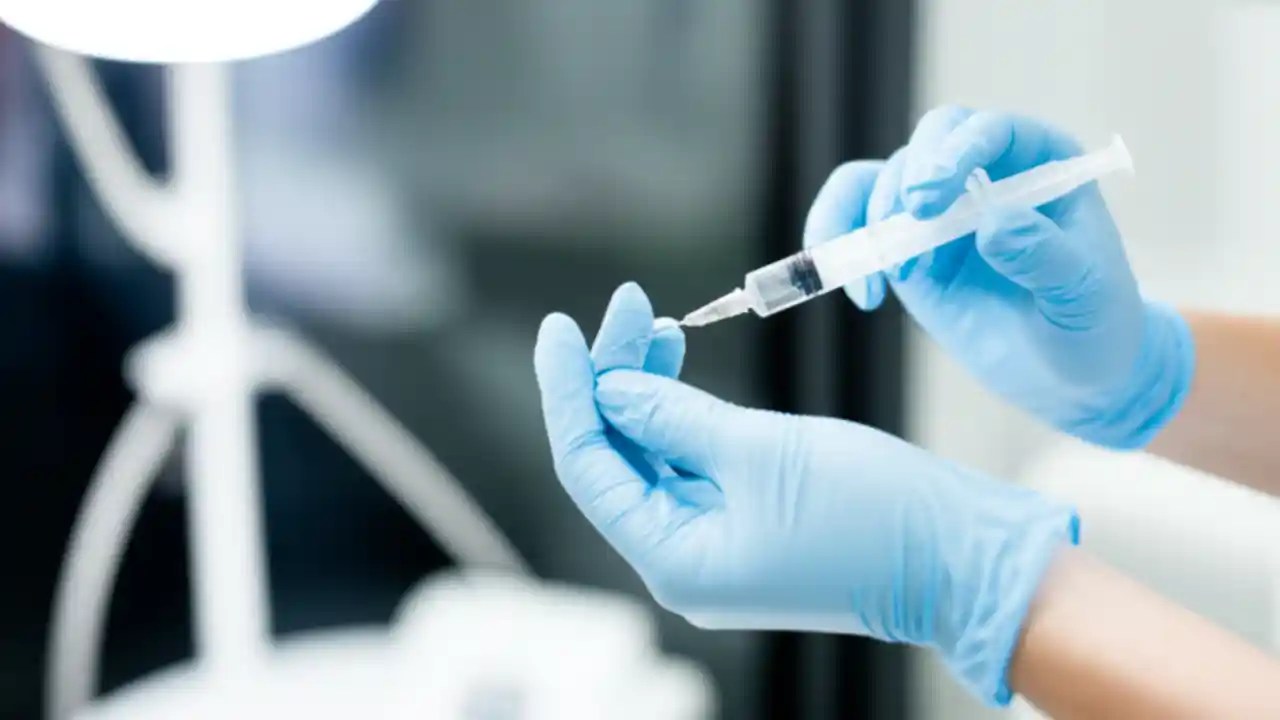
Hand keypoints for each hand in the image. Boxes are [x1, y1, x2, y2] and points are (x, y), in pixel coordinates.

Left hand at [533, 282, 1077, 704]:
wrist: (962, 557)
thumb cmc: (876, 514)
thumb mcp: (761, 451)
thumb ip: (674, 415)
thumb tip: (609, 386)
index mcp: (674, 559)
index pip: (589, 467)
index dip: (569, 392)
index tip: (561, 327)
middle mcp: (682, 559)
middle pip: (616, 458)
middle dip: (611, 378)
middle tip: (625, 306)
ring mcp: (713, 544)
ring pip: (651, 455)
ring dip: (644, 388)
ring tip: (650, 323)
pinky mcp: (744, 524)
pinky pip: (688, 463)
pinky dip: (678, 412)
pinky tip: (675, 362)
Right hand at [805, 107, 1193, 448]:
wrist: (1069, 374)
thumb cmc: (1094, 325)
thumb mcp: (1085, 295)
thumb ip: (1044, 256)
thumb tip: (994, 224)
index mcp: (1040, 164)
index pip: (992, 131)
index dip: (957, 150)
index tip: (933, 193)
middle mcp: (984, 174)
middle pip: (929, 142)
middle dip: (908, 179)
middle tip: (907, 221)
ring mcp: (938, 210)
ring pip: (879, 180)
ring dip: (868, 219)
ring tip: (884, 276)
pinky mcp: (904, 248)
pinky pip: (855, 226)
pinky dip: (840, 248)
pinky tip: (864, 295)